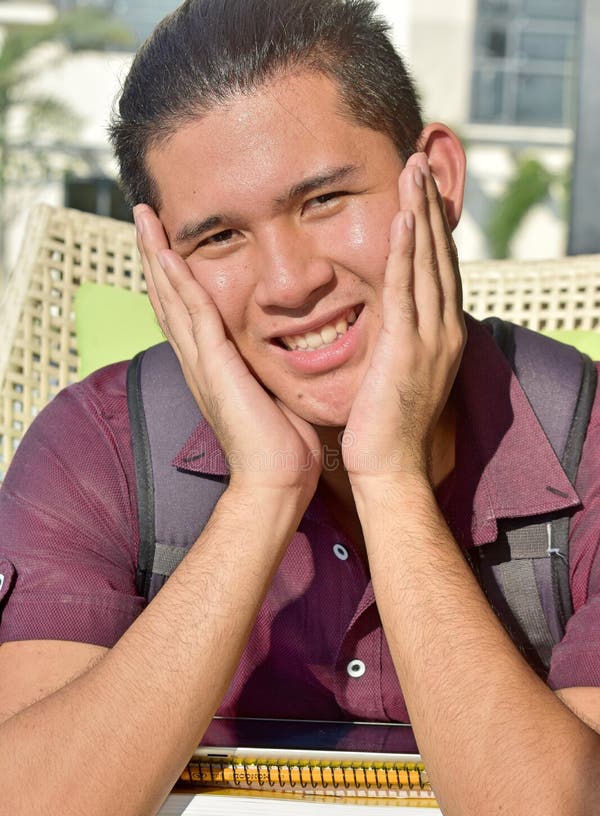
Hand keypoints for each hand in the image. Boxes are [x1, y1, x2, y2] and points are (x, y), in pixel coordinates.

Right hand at [133, 205, 321, 499]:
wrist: (277, 481)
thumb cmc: (283, 445)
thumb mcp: (274, 394)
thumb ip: (269, 369)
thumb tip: (290, 350)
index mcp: (213, 366)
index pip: (187, 311)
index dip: (175, 275)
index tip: (170, 241)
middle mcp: (198, 360)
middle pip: (168, 297)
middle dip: (155, 255)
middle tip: (144, 216)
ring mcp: (201, 362)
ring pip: (171, 297)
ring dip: (157, 256)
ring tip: (144, 218)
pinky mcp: (214, 365)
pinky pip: (192, 313)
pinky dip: (177, 281)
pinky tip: (168, 252)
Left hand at [343, 153, 464, 486]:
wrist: (390, 468)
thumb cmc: (386, 427)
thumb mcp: (398, 373)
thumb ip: (399, 340)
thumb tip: (391, 320)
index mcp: (441, 335)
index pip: (439, 269)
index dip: (432, 226)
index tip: (422, 190)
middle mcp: (444, 330)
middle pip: (439, 255)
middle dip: (431, 205)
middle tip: (422, 160)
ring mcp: (430, 338)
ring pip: (427, 263)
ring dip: (421, 213)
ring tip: (414, 169)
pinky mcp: (407, 347)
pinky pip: (405, 289)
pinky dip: (405, 250)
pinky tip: (404, 216)